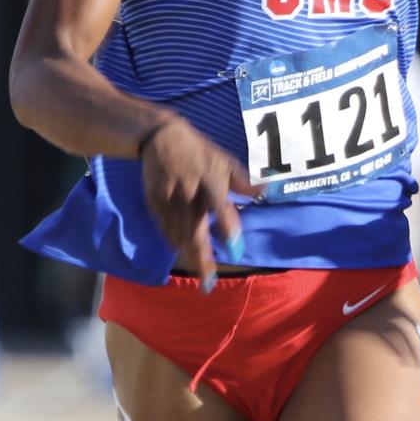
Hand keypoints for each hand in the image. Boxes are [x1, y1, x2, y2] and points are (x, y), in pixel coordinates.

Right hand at [138, 118, 251, 289]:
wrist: (161, 138)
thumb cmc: (200, 152)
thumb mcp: (224, 161)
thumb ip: (243, 182)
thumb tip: (265, 192)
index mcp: (210, 180)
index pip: (220, 205)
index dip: (227, 225)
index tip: (233, 245)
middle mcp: (189, 192)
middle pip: (195, 231)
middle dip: (201, 260)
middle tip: (208, 283)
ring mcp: (169, 198)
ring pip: (179, 235)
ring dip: (190, 255)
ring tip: (201, 272)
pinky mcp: (154, 202)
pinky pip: (165, 229)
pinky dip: (175, 242)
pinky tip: (183, 251)